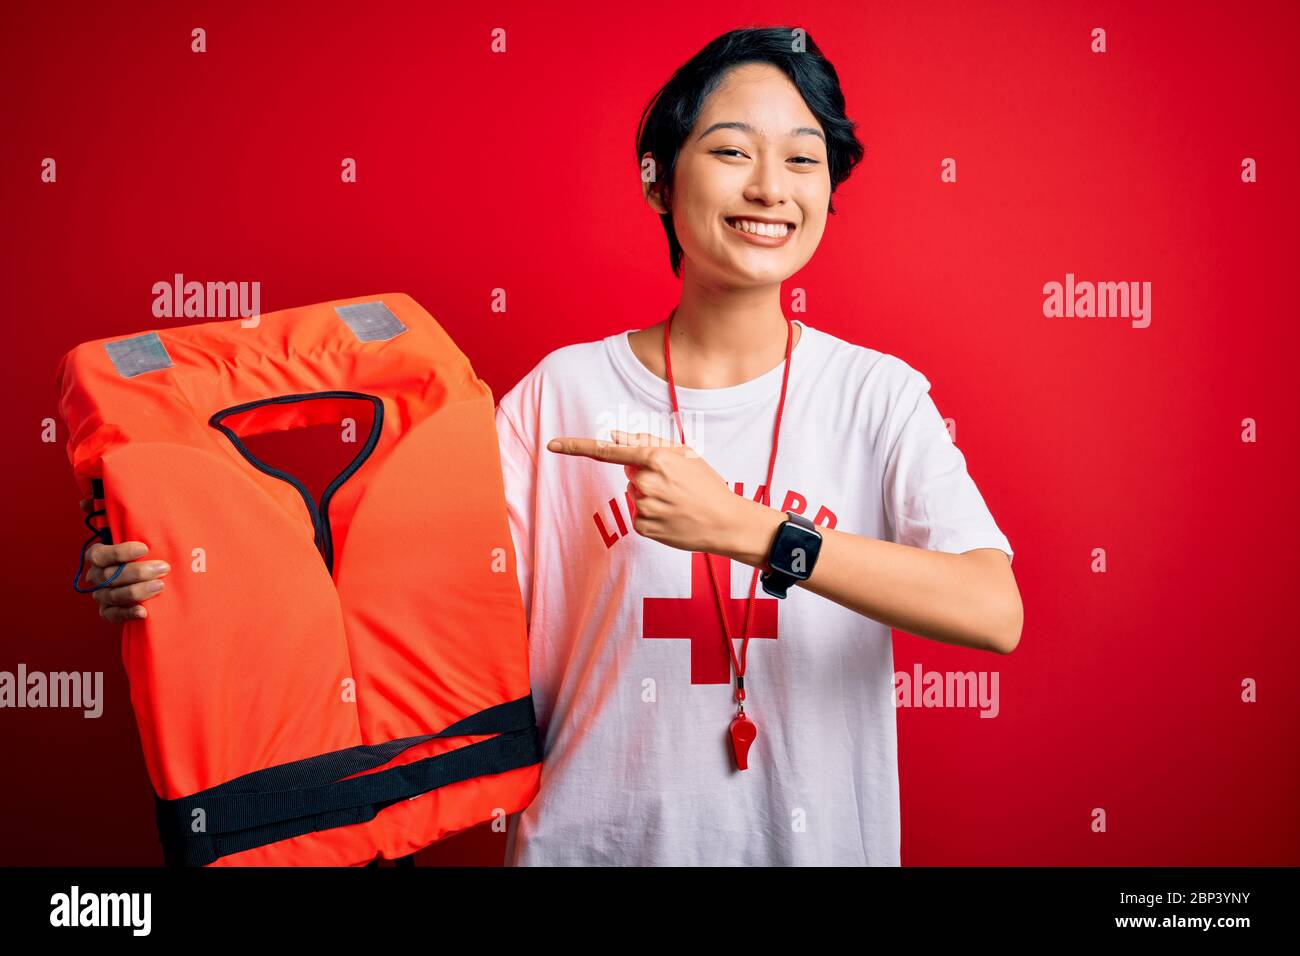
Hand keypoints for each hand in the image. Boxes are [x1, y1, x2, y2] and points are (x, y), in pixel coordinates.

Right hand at [77, 497, 169, 622]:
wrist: (151, 574)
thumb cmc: (142, 550)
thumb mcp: (134, 531)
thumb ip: (116, 516)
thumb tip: (86, 500)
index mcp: (98, 555)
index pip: (101, 554)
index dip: (121, 552)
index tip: (145, 548)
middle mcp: (96, 575)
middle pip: (110, 576)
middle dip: (138, 572)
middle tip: (163, 568)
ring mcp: (101, 594)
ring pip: (113, 595)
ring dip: (137, 591)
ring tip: (160, 586)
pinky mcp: (108, 611)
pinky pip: (112, 615)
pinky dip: (127, 614)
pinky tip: (144, 611)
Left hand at [545, 430, 744, 554]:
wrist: (725, 522)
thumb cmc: (705, 484)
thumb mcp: (683, 454)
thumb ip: (646, 442)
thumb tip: (613, 437)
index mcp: (655, 458)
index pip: (608, 450)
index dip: (576, 447)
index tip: (552, 444)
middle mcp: (645, 482)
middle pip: (628, 473)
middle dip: (645, 475)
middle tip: (675, 484)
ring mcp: (643, 506)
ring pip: (634, 494)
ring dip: (650, 496)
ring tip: (677, 501)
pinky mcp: (643, 527)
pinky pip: (638, 515)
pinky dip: (652, 515)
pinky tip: (672, 516)